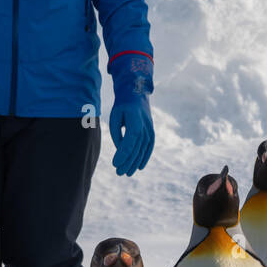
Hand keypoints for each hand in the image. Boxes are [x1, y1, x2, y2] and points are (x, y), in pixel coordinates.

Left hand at [108, 52, 153, 176]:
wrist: (136, 93)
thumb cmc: (122, 105)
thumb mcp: (115, 116)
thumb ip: (117, 133)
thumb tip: (120, 149)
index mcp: (135, 120)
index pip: (130, 141)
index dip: (123, 154)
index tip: (115, 164)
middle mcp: (145, 126)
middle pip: (136, 148)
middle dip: (127, 162)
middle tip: (119, 173)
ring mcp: (150, 130)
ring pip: (142, 150)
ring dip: (135, 163)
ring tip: (127, 173)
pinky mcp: (151, 132)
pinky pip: (149, 147)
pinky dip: (144, 157)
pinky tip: (139, 167)